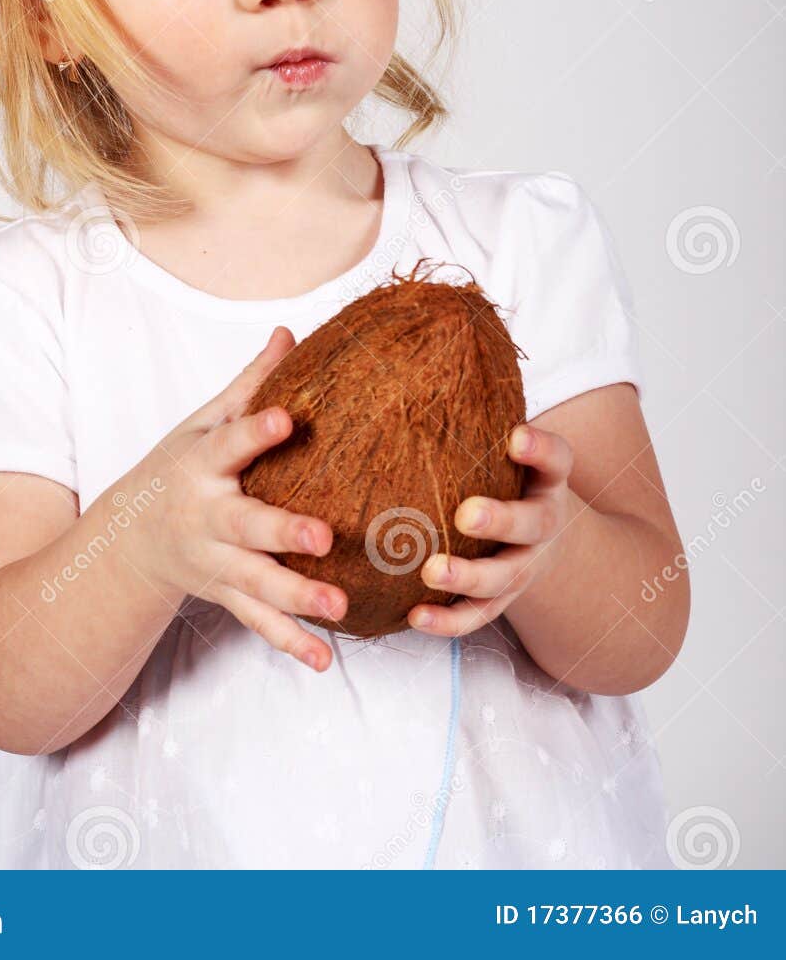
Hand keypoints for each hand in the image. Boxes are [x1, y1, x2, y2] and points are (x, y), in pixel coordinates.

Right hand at [132, 326, 347, 671]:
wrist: (128, 540)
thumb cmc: (178, 468)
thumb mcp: (202, 423)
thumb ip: (249, 385)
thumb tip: (291, 332)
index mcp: (200, 465)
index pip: (230, 444)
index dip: (256, 430)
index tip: (287, 419)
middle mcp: (206, 518)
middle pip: (246, 527)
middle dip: (283, 533)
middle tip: (322, 537)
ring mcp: (214, 563)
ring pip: (256, 584)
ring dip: (296, 599)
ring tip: (337, 607)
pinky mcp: (224, 596)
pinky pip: (258, 622)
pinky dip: (289, 643)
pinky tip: (323, 659)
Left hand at [406, 422, 574, 636]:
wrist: (547, 541)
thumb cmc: (508, 475)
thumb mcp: (510, 446)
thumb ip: (479, 414)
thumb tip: (425, 349)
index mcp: (548, 479)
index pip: (557, 459)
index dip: (540, 448)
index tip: (516, 436)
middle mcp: (543, 523)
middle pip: (530, 524)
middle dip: (499, 519)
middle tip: (466, 513)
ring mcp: (525, 566)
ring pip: (504, 578)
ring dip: (468, 577)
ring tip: (431, 571)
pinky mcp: (502, 600)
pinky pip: (477, 615)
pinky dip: (448, 620)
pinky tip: (414, 616)